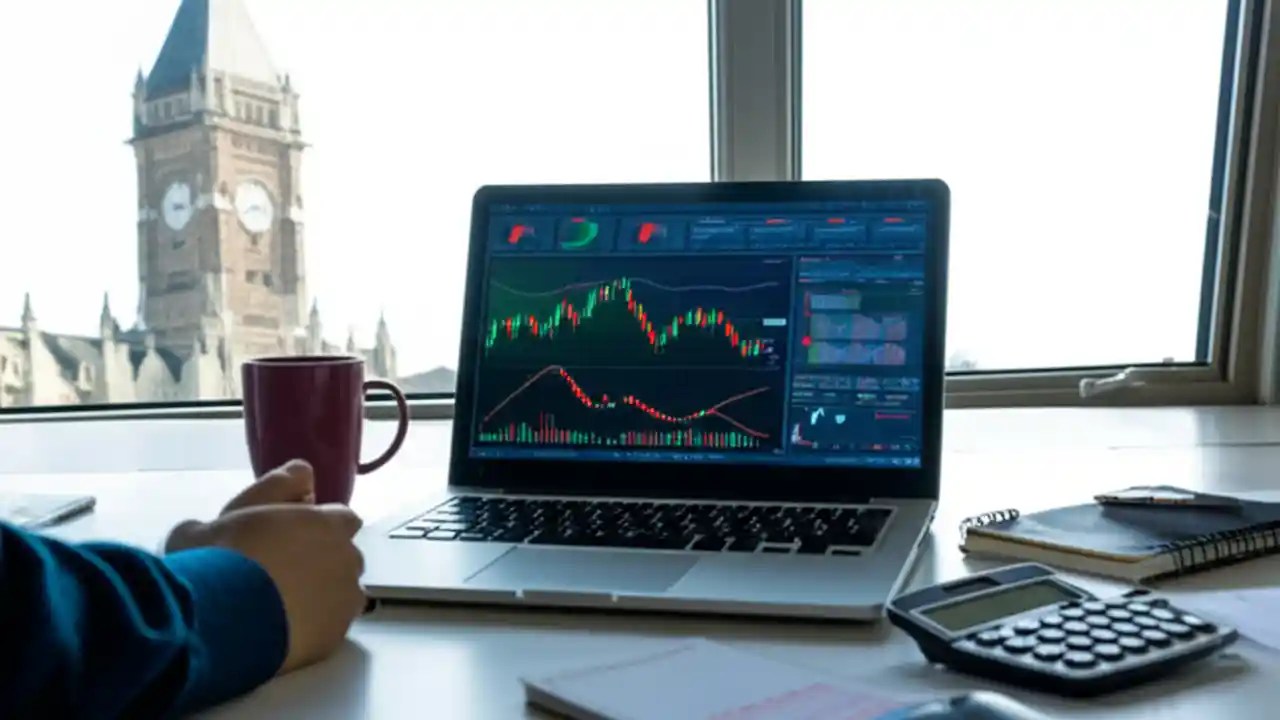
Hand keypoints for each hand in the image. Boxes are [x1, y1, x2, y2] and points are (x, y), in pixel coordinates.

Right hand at [165, 460, 366, 673]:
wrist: (217, 618)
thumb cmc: (216, 559)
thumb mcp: (218, 516)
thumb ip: (264, 493)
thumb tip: (296, 475)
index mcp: (324, 523)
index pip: (342, 518)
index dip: (320, 527)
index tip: (296, 537)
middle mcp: (345, 557)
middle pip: (345, 556)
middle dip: (324, 561)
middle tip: (285, 573)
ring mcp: (345, 599)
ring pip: (344, 594)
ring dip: (323, 596)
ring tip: (283, 607)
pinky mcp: (336, 636)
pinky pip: (332, 628)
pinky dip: (315, 628)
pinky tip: (285, 632)